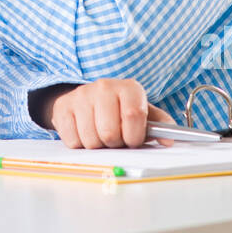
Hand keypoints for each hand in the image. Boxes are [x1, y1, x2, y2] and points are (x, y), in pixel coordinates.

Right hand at [48, 78, 176, 148]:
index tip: (133, 140)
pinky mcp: (63, 107)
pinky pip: (72, 141)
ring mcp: (81, 96)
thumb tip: (168, 140)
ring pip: (90, 140)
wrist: (87, 99)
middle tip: (114, 138)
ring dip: (97, 146)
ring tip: (100, 135)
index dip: (134, 136)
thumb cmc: (120, 110)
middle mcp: (104, 87)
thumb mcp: (143, 113)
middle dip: (114, 143)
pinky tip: (84, 133)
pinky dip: (80, 144)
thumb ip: (160, 126)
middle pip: (109, 132)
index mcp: (129, 88)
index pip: (133, 115)